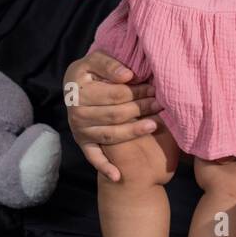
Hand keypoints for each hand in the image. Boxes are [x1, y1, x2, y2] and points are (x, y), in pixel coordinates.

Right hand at [62, 51, 160, 181]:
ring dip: (133, 131)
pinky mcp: (83, 143)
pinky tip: (117, 176)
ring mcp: (80, 130)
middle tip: (160, 104)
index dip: (136, 92)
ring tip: (154, 124)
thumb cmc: (90, 71)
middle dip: (140, 109)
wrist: (75, 86)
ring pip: (111, 134)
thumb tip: (127, 76)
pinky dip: (104, 168)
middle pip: (115, 114)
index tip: (154, 88)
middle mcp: (77, 113)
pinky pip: (93, 157)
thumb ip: (109, 65)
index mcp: (79, 91)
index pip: (114, 95)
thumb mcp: (95, 60)